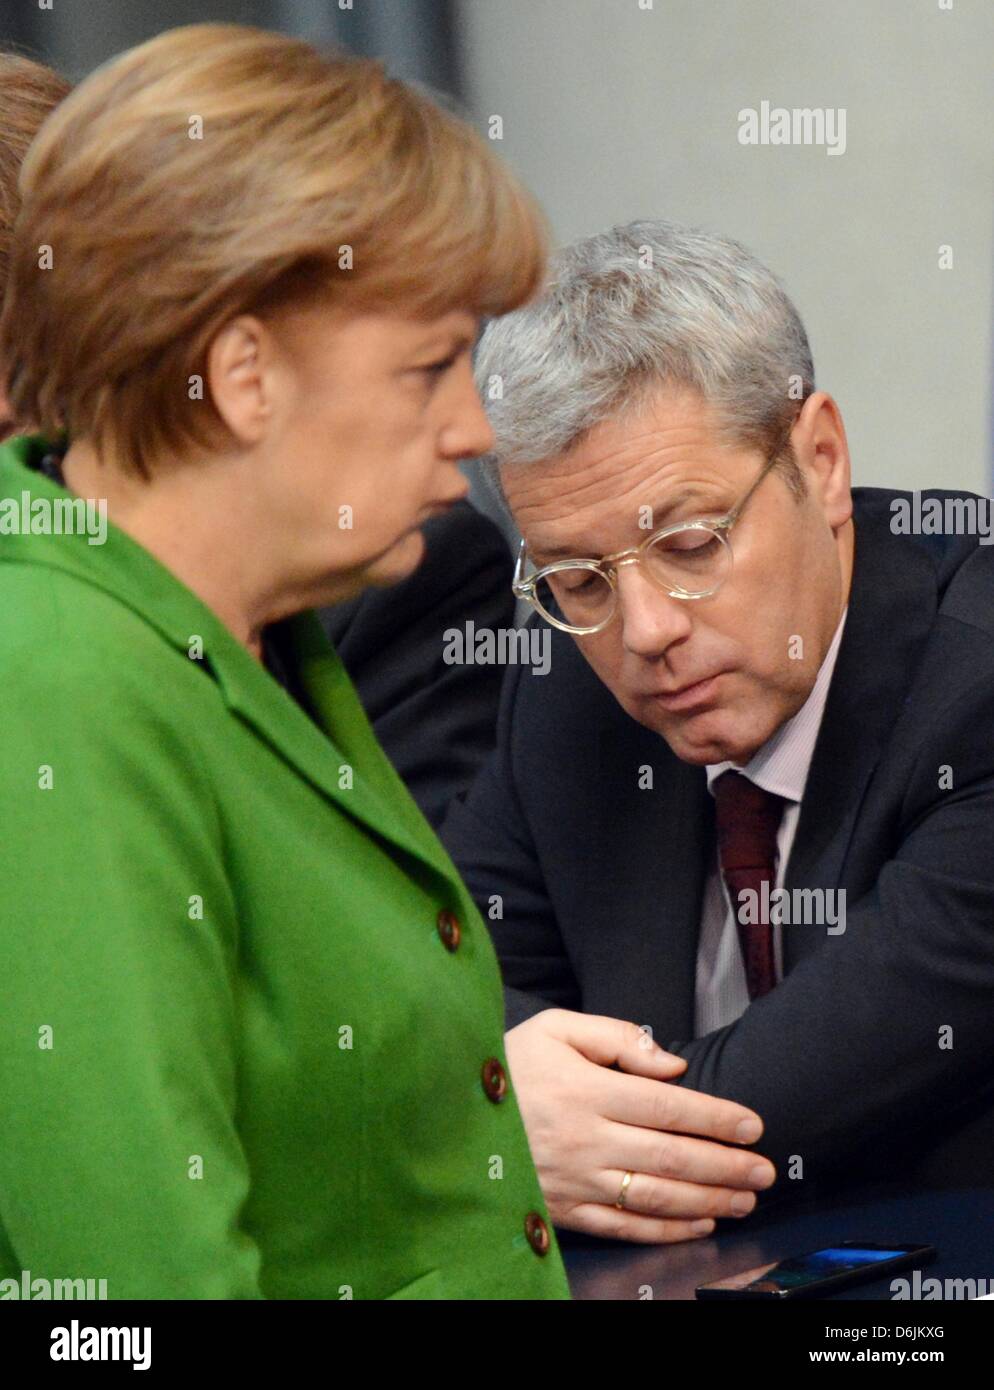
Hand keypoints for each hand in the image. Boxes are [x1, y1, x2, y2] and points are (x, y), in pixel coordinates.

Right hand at [505, 1008, 776, 1243]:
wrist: (451, 1111)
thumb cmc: (511, 1065)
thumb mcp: (555, 1028)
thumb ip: (618, 1037)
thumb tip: (672, 1066)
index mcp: (586, 1090)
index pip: (667, 1106)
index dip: (716, 1118)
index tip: (752, 1126)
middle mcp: (585, 1139)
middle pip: (671, 1155)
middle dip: (726, 1165)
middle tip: (765, 1170)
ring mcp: (575, 1180)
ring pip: (656, 1195)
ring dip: (708, 1199)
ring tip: (745, 1198)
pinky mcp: (565, 1209)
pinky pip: (626, 1226)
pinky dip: (668, 1229)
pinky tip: (700, 1223)